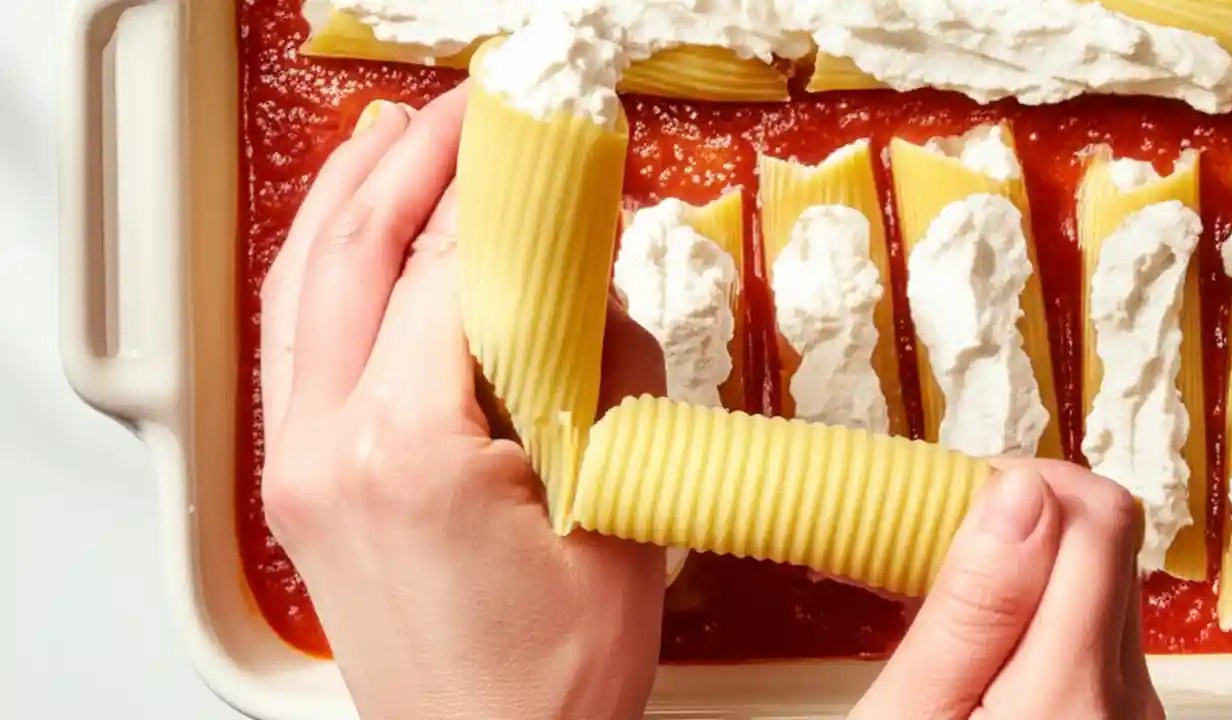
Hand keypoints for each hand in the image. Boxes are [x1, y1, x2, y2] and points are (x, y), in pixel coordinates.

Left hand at [259, 86, 666, 719]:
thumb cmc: (548, 688)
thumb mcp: (616, 517)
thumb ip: (603, 376)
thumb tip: (588, 286)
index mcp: (406, 454)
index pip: (446, 273)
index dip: (493, 194)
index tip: (529, 144)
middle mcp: (327, 451)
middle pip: (358, 255)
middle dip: (413, 164)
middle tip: (467, 117)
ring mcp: (297, 471)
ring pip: (306, 290)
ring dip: (350, 200)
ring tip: (393, 140)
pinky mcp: (299, 489)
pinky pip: (298, 345)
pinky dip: (323, 271)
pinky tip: (351, 242)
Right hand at [852, 460, 1163, 719]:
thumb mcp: (908, 711)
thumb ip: (972, 607)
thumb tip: (1021, 490)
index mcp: (1071, 687)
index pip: (1100, 517)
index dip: (1027, 484)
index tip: (957, 506)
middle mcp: (1124, 696)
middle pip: (1107, 543)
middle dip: (1027, 519)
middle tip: (943, 553)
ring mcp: (1129, 711)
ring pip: (1102, 582)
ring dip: (1031, 565)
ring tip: (953, 604)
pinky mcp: (1118, 718)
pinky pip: (1094, 631)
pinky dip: (1039, 612)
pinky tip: (981, 644)